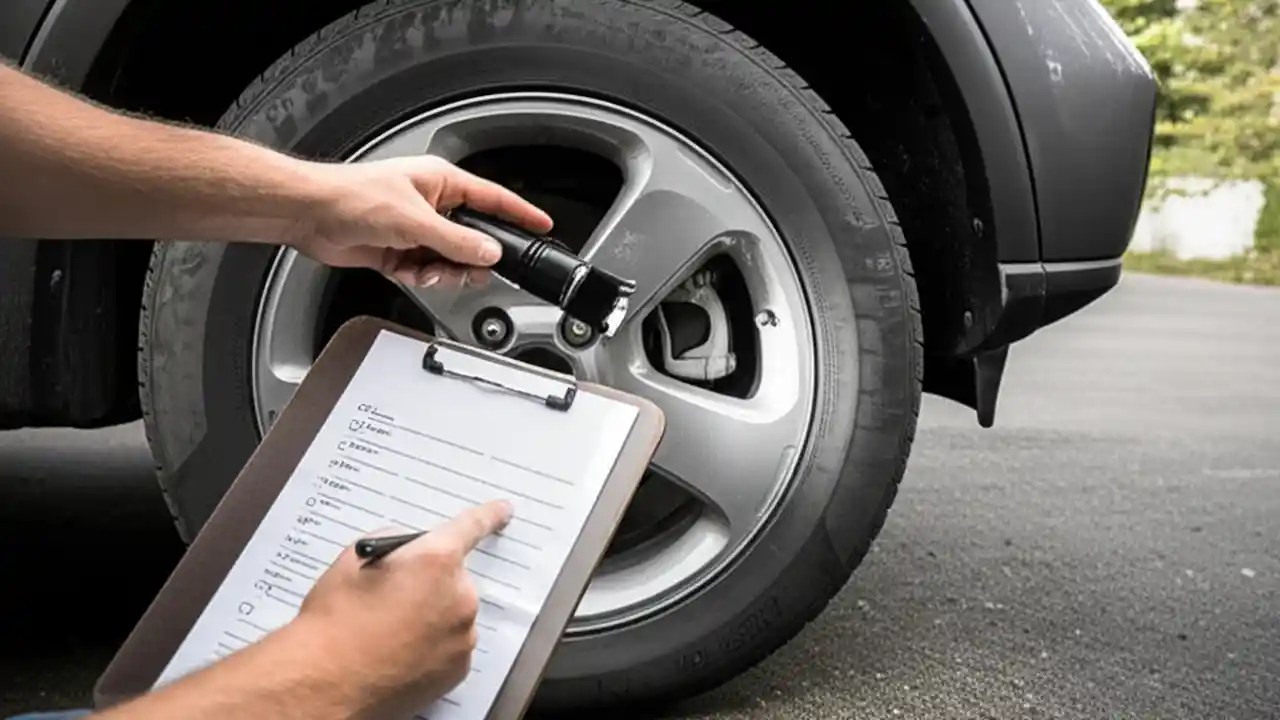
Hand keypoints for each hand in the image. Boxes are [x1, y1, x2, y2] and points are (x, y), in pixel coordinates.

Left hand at [288, 156, 552, 288]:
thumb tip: (489, 252)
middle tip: (469, 268)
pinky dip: (420, 276)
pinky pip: (425, 271)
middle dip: (469, 258)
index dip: (520, 214)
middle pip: (471, 237)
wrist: (310, 215)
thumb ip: (456, 241)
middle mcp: (431, 204)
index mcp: (440, 182)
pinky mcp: (397, 251)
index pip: (493, 198)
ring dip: (442, 271)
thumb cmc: (352, 197)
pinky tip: (408, 272)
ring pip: (449, 259)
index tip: (542, 226)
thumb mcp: (414, 221)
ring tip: (428, 271)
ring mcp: (414, 229)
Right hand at [293, 500, 513, 716]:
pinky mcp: (458, 669)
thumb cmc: (334, 621)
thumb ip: (393, 545)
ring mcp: (462, 636)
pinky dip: (432, 647)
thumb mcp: (354, 560)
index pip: (471, 527)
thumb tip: (408, 553)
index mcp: (436, 560)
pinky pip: (451, 646)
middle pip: (454, 578)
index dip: (489, 516)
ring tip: (388, 633)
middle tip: (392, 600)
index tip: (503, 510)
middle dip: (430, 583)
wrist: (325, 682)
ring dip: (431, 616)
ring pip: (453, 614)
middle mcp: (459, 596)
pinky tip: (399, 653)